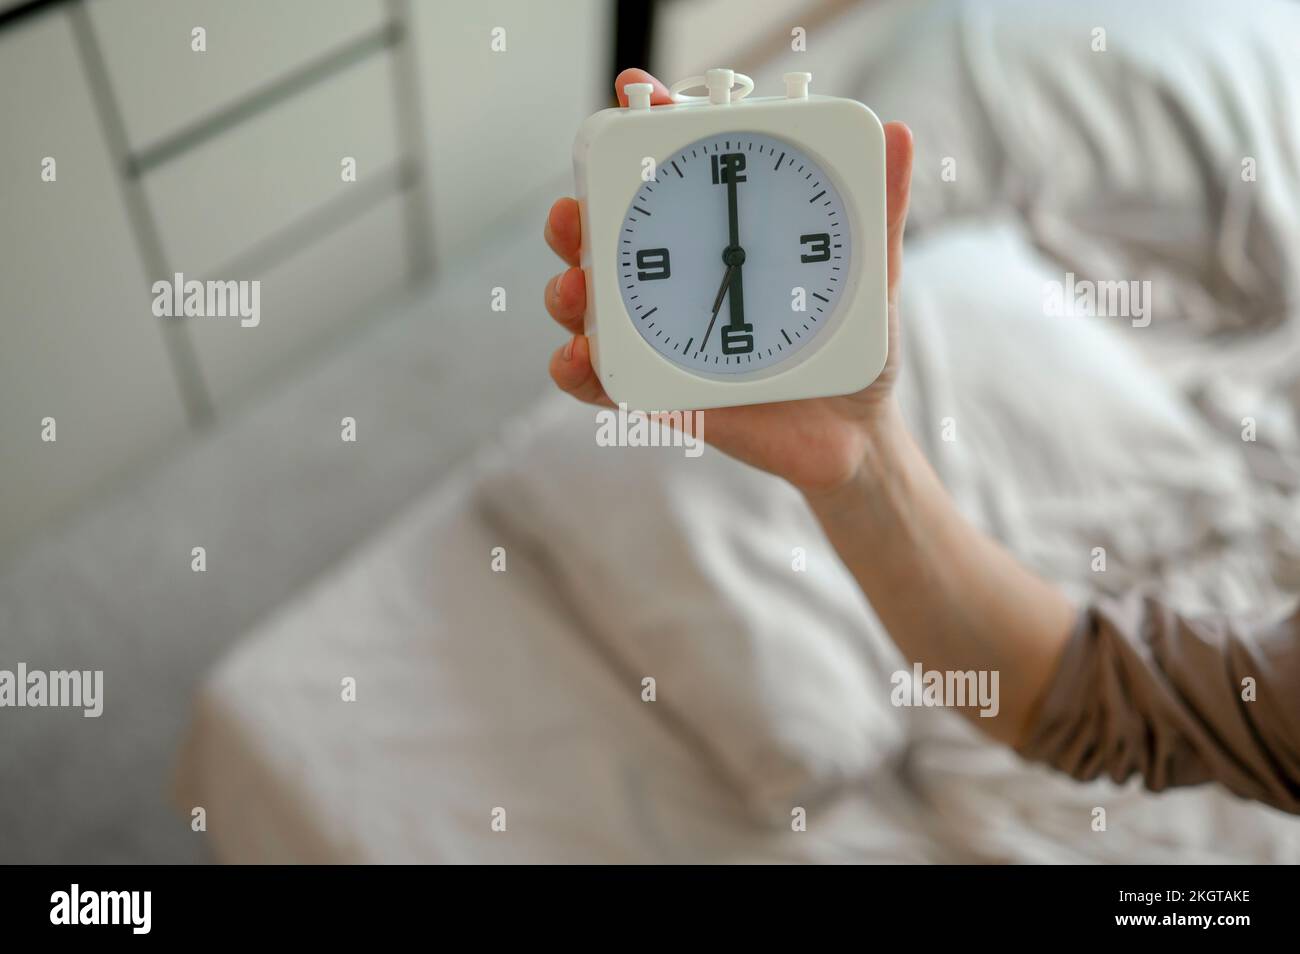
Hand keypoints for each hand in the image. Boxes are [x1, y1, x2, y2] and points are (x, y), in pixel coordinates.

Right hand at [544, 68, 914, 495]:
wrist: (855, 435)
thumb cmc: (853, 349)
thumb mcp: (871, 276)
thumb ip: (879, 212)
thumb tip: (902, 136)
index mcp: (716, 239)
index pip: (665, 177)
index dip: (640, 133)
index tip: (636, 96)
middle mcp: (674, 281)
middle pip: (603, 238)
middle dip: (576, 218)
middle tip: (575, 211)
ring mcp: (658, 336)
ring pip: (587, 305)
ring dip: (566, 290)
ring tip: (577, 288)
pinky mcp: (656, 393)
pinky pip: (602, 381)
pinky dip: (578, 368)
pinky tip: (582, 355)